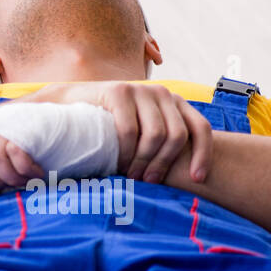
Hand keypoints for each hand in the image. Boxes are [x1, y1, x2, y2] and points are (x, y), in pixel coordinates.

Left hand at [0, 124, 46, 202]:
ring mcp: (6, 125)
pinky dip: (26, 169)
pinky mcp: (24, 128)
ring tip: (28, 179)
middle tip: (16, 185)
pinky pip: (15, 153)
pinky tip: (38, 173)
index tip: (0, 186)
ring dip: (12, 176)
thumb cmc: (31, 156)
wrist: (65, 134)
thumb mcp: (4, 170)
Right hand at [31, 82, 211, 184]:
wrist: (68, 105)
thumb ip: (163, 142)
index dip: (203, 154)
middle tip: (149, 181)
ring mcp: (140, 89)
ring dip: (144, 161)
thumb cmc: (109, 127)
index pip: (200, 127)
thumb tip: (192, 177)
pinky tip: (118, 163)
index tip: (197, 179)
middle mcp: (161, 92)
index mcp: (173, 102)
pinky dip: (126, 152)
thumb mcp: (143, 130)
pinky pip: (130, 131)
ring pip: (156, 134)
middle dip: (164, 163)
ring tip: (133, 175)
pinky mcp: (118, 92)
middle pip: (177, 135)